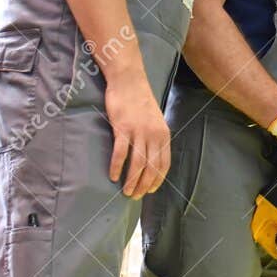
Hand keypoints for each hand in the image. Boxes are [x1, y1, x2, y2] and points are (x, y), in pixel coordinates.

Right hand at [104, 71, 170, 197]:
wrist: (129, 80)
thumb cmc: (140, 100)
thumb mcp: (155, 120)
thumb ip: (155, 137)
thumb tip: (152, 156)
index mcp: (164, 134)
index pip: (164, 163)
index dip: (157, 179)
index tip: (150, 190)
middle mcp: (154, 135)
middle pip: (151, 167)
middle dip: (144, 185)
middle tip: (135, 196)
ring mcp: (138, 132)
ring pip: (137, 164)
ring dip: (132, 181)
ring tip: (126, 192)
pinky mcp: (123, 128)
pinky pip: (120, 153)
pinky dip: (117, 167)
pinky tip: (113, 176)